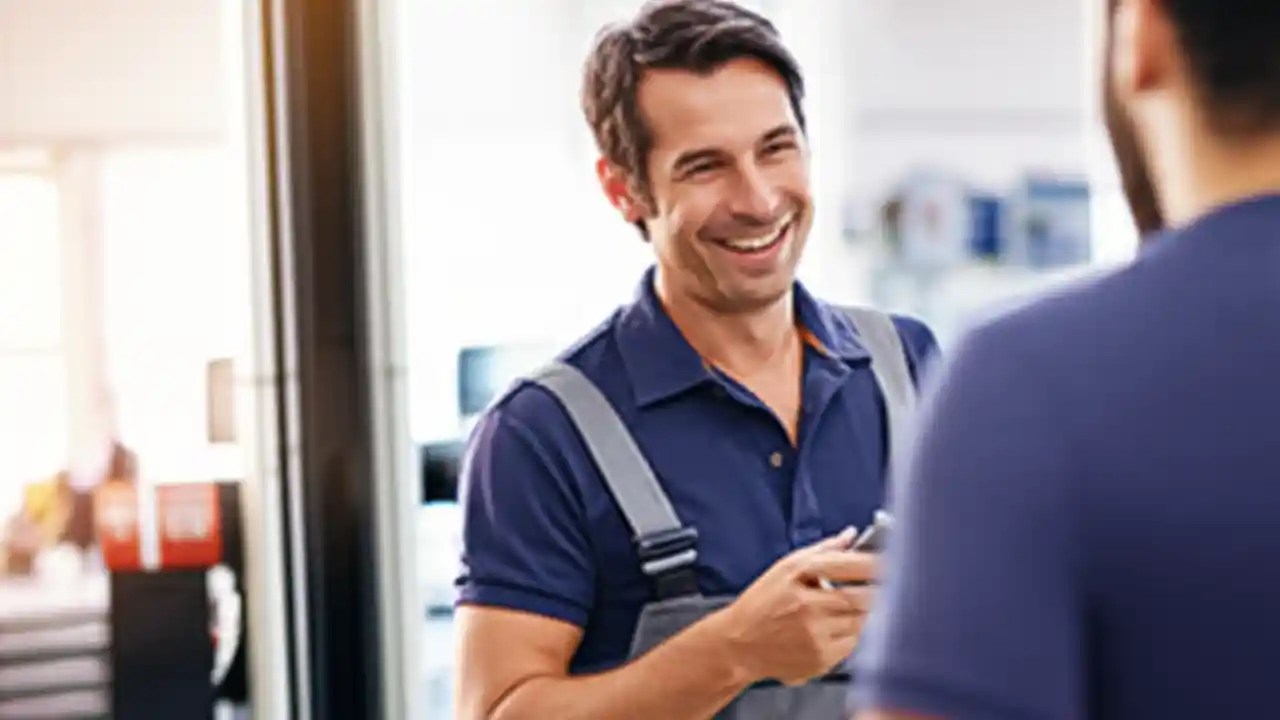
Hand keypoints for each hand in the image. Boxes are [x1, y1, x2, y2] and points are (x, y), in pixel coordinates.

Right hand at [710, 528, 877, 686]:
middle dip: (877, 591)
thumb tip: (851, 535)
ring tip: (844, 607)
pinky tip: (834, 627)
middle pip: (864, 597)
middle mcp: (808, 606)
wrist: (739, 645)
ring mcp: (816, 635)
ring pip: (862, 621)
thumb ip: (823, 550)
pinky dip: (851, 633)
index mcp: (798, 576)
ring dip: (863, 613)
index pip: (851, 566)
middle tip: (881, 586)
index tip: (890, 561)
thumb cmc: (762, 603)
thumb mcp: (785, 567)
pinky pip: (852, 643)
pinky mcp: (821, 659)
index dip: (877, 563)